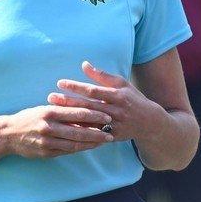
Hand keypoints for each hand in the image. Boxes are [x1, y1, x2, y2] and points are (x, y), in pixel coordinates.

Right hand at [2, 99, 114, 158]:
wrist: (8, 134)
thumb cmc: (30, 118)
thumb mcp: (44, 109)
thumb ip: (62, 111)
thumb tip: (86, 112)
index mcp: (49, 112)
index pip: (77, 113)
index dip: (94, 115)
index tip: (107, 116)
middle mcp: (48, 127)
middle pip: (78, 130)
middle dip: (97, 132)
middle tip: (111, 132)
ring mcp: (47, 142)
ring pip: (74, 143)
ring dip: (92, 143)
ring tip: (104, 141)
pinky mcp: (46, 153)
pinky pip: (67, 151)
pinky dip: (80, 149)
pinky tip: (90, 146)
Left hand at [50, 61, 167, 143]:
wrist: (149, 122)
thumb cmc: (133, 99)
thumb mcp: (121, 84)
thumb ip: (101, 75)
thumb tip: (84, 64)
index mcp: (117, 95)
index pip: (93, 90)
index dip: (76, 86)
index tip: (60, 82)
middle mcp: (115, 110)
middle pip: (88, 106)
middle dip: (68, 101)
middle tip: (51, 97)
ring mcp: (114, 125)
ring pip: (89, 122)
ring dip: (71, 117)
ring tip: (54, 113)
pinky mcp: (112, 136)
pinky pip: (93, 134)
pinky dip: (80, 131)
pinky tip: (66, 128)